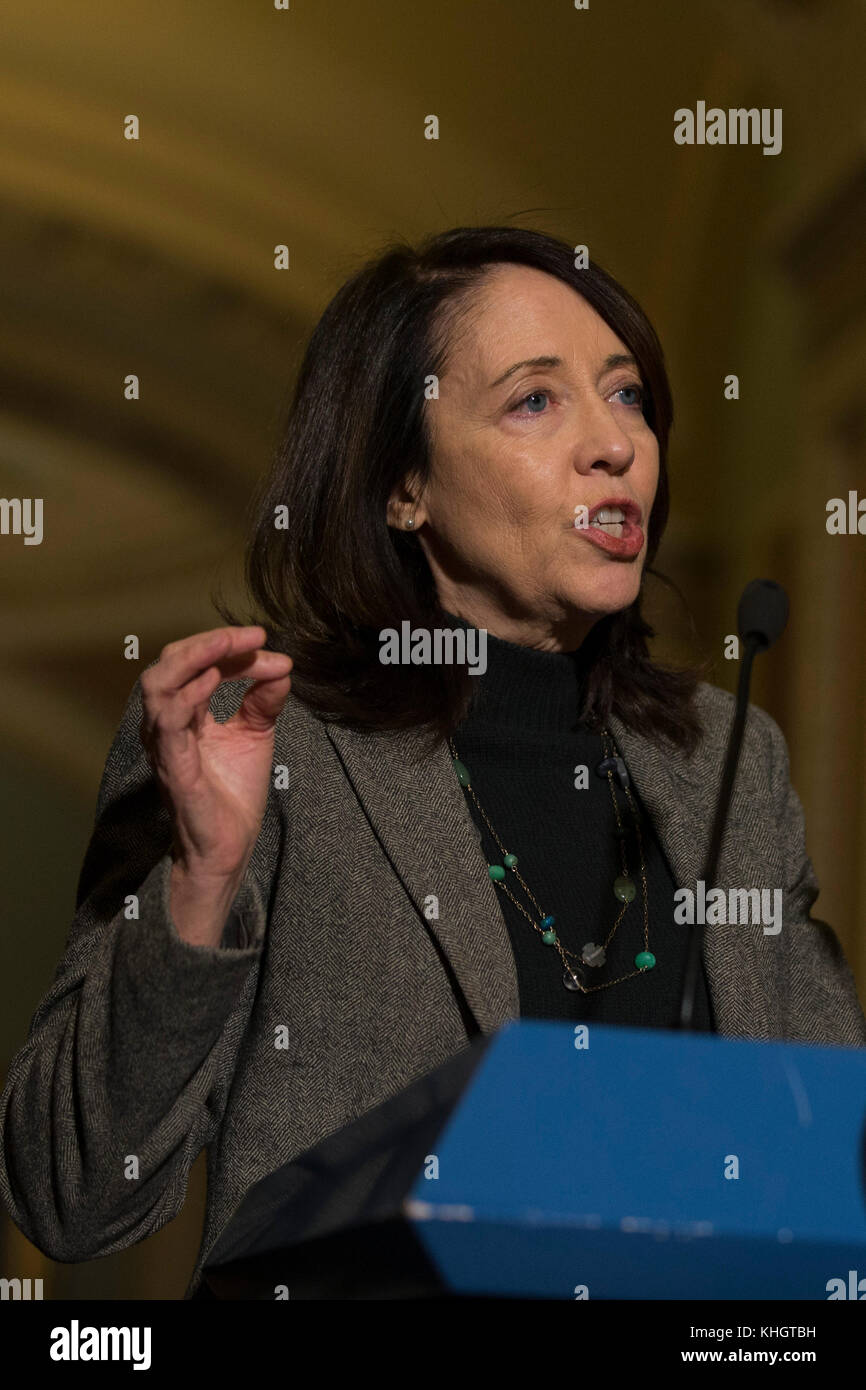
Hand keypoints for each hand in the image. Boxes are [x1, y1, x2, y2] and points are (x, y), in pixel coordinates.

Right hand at [140, 625, 292, 893]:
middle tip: (251, 635)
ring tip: (229, 646)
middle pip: (169, 663)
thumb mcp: (256, 734)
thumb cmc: (233, 795)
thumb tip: (282, 666)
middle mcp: (166, 723)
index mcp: (184, 713)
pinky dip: (190, 694)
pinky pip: (169, 721)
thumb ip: (264, 699)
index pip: (194, 663)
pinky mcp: (172, 765)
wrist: (229, 847)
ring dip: (195, 657)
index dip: (226, 646)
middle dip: (209, 641)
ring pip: (158, 684)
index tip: (263, 639)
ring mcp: (165, 744)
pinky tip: (215, 680)